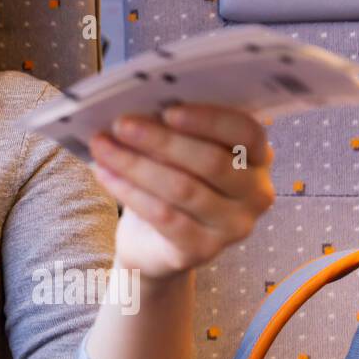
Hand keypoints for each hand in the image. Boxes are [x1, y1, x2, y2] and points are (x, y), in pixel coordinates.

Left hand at [87, 103, 275, 282]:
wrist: (153, 242)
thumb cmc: (169, 180)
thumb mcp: (175, 152)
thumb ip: (171, 129)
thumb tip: (141, 109)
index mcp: (256, 157)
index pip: (246, 133)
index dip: (210, 120)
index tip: (169, 110)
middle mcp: (255, 193)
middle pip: (212, 162)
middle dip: (161, 140)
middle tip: (121, 124)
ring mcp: (233, 226)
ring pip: (183, 189)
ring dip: (136, 164)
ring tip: (102, 146)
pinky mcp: (203, 250)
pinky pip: (164, 216)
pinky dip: (130, 191)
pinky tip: (104, 173)